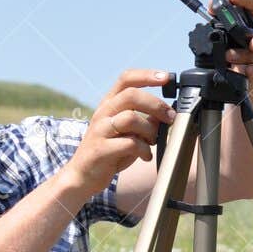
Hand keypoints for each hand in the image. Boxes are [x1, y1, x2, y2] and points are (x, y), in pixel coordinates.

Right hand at [65, 68, 175, 195]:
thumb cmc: (109, 152)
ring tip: (152, 141)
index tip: (166, 77)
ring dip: (150, 130)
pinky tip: (145, 156)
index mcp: (109, 104)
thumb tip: (166, 113)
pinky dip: (144, 150)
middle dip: (156, 104)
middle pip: (131, 95)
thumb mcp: (127, 132)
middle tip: (170, 117)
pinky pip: (129, 143)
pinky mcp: (101, 149)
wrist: (82, 176)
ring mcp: (100, 130)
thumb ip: (144, 121)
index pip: (126, 79)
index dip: (147, 75)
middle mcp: (103, 113)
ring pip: (130, 118)